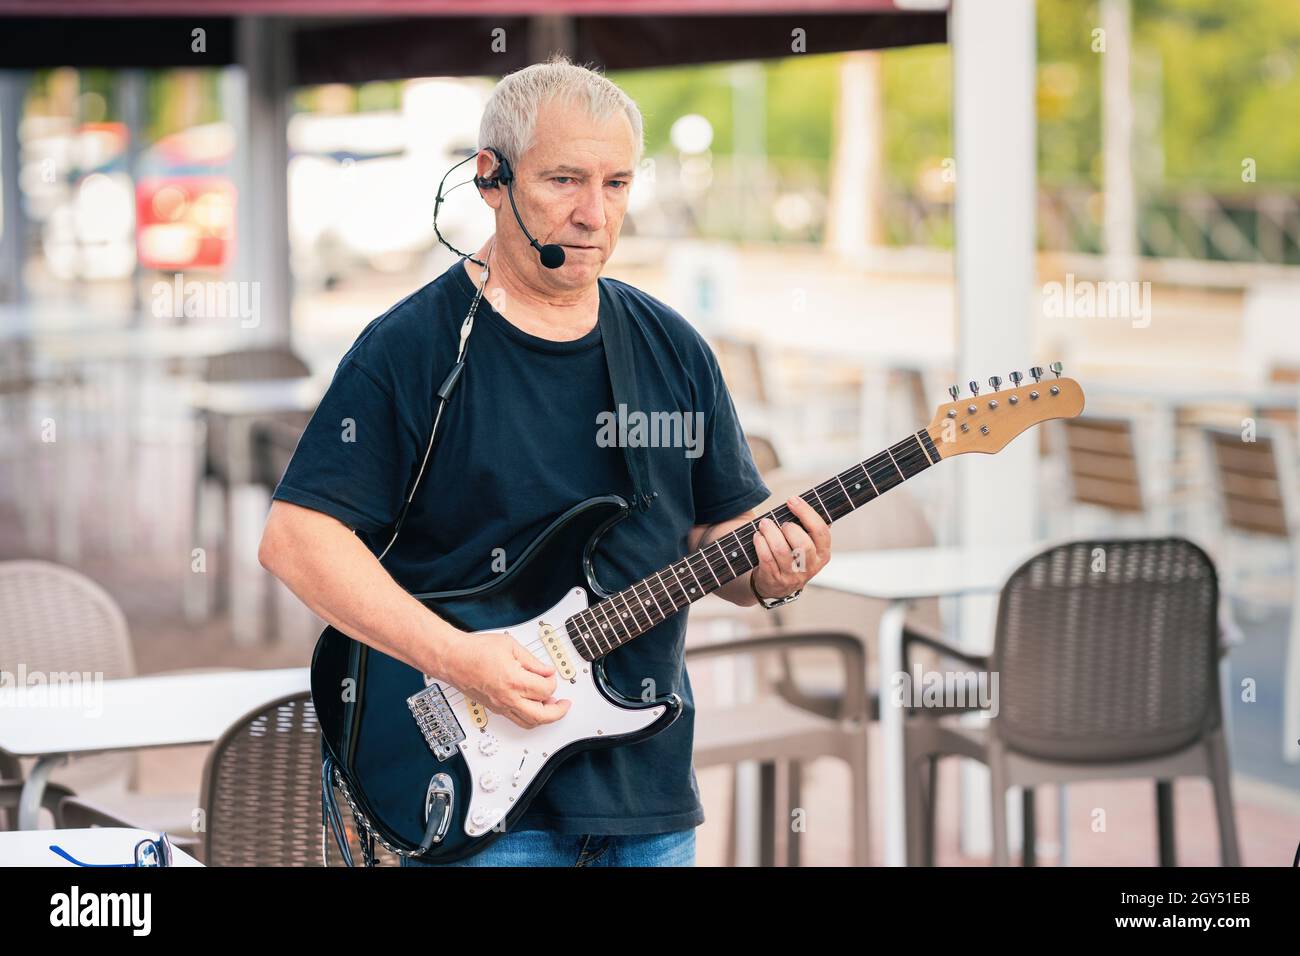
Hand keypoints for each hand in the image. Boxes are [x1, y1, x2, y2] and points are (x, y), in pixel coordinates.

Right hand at [443, 631, 571, 728]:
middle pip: (541, 716)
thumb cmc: (474, 650)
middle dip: (558, 711)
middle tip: (564, 704)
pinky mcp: (493, 708)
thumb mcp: (510, 646)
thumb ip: (532, 661)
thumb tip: (547, 671)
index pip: (546, 690)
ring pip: (528, 723)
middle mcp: (507, 698)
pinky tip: (531, 705)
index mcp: (514, 681)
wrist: (452, 658)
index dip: (553, 681)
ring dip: (543, 717)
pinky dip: (528, 716)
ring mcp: (499, 706)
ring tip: (550, 706)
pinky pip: (516, 719)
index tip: (550, 674)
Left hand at [750, 495, 830, 599]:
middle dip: (788, 527)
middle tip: (779, 522)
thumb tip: (803, 501)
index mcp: (823, 554)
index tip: (792, 500)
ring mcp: (793, 576)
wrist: (776, 584)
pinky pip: (766, 558)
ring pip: (781, 550)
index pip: (820, 531)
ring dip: (770, 532)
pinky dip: (760, 544)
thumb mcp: (806, 543)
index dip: (806, 513)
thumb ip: (808, 526)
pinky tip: (757, 536)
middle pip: (802, 543)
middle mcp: (811, 566)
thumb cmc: (792, 554)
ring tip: (764, 524)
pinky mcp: (775, 580)